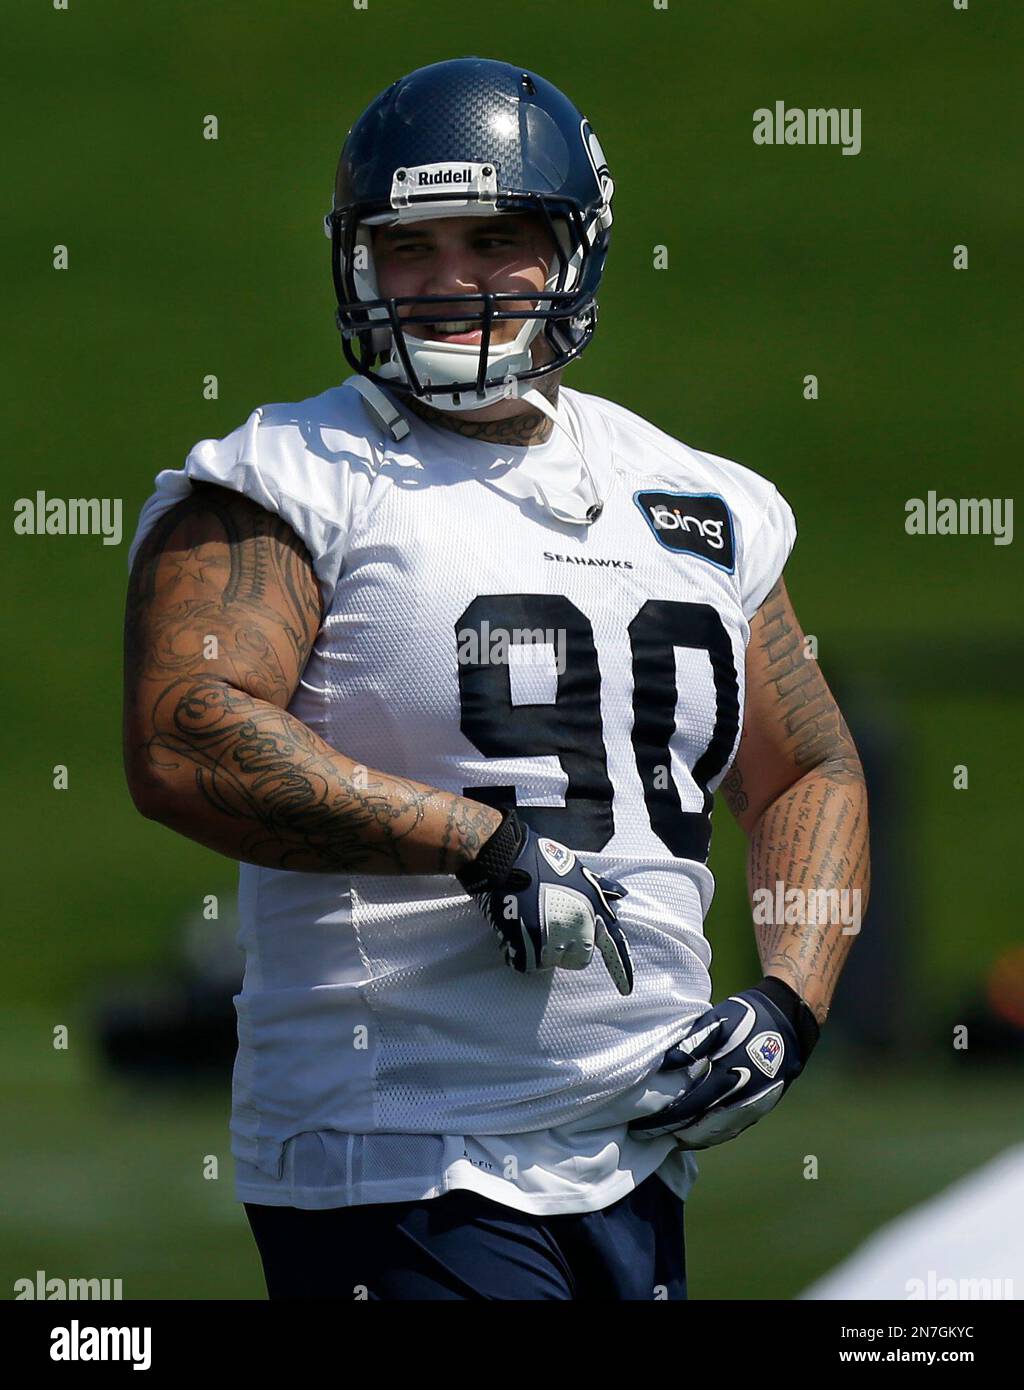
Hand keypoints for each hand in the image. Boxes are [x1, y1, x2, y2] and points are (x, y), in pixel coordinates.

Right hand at [456, 809, 632, 994]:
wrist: (505, 857)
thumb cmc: (539, 860)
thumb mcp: (577, 871)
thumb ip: (599, 889)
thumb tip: (621, 895)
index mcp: (591, 909)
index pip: (613, 944)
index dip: (620, 968)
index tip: (626, 989)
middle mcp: (578, 926)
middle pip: (577, 959)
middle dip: (564, 949)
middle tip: (545, 928)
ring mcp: (553, 936)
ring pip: (549, 963)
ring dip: (539, 950)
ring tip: (525, 924)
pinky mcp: (527, 942)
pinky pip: (525, 963)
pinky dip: (518, 953)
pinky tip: (511, 932)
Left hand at [628, 976, 819, 1146]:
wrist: (788, 1021)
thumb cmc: (748, 1018)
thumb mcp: (718, 1021)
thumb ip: (692, 1043)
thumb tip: (666, 1064)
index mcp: (727, 1075)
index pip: (688, 1106)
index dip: (663, 1118)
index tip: (641, 1124)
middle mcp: (741, 1097)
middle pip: (699, 1125)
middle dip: (670, 1132)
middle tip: (645, 1135)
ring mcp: (752, 1106)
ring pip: (716, 1132)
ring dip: (690, 1138)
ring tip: (666, 1139)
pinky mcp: (759, 1108)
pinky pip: (731, 1129)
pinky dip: (710, 1135)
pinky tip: (696, 1135)